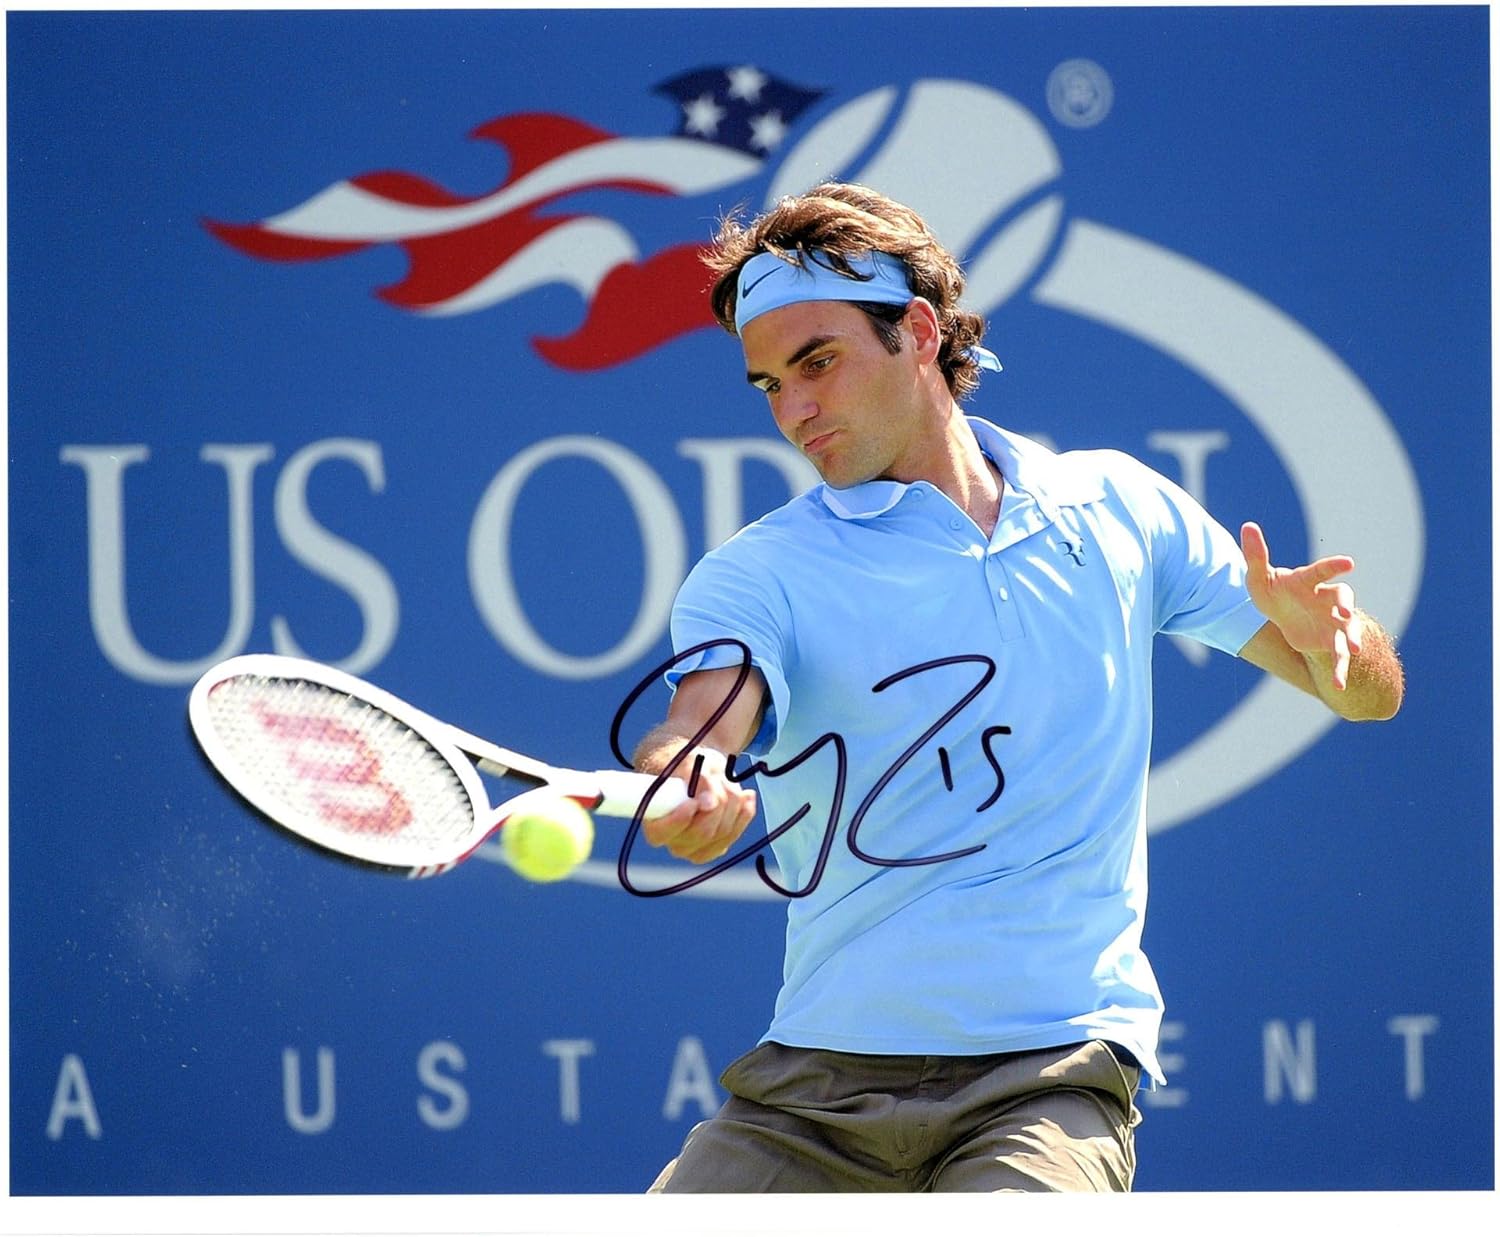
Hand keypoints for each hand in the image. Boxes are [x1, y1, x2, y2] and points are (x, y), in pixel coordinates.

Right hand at [641, 746, 757, 863]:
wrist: (696, 768)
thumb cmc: (684, 764)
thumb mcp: (690, 761)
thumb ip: (696, 779)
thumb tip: (710, 803)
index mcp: (653, 822)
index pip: (661, 832)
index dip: (679, 819)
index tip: (693, 800)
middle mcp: (672, 841)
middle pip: (701, 833)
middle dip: (716, 803)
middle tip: (718, 779)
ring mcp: (695, 848)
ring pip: (722, 832)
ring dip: (731, 803)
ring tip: (727, 781)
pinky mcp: (716, 846)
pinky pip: (735, 833)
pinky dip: (744, 813)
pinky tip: (746, 796)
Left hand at [1241, 521, 1364, 689]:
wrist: (1285, 617)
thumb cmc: (1274, 593)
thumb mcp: (1260, 578)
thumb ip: (1256, 555)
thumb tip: (1247, 525)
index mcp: (1310, 582)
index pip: (1322, 572)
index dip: (1334, 567)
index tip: (1348, 563)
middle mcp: (1327, 600)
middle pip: (1343, 601)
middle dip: (1346, 608)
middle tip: (1346, 615)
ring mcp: (1333, 623)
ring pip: (1347, 630)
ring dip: (1351, 639)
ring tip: (1353, 650)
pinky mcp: (1331, 643)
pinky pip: (1339, 659)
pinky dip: (1340, 673)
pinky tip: (1338, 689)